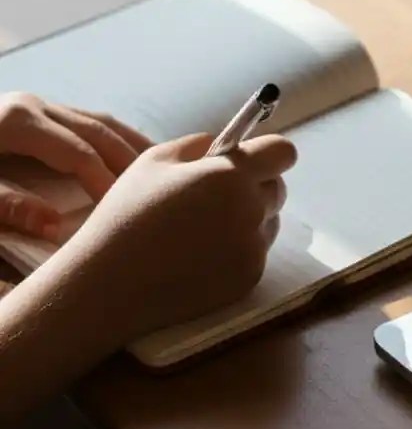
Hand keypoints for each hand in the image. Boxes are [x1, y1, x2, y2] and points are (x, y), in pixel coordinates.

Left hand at [0, 92, 150, 239]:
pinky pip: (91, 122)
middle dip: (132, 164)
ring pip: (101, 123)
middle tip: (161, 194)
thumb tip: (55, 228)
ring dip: (134, 147)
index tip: (128, 214)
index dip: (106, 183)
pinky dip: (119, 140)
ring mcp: (41, 106)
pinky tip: (138, 157)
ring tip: (166, 170)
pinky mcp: (42, 112)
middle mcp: (36, 106)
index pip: (79, 154)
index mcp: (20, 120)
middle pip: (99, 133)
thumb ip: (8, 204)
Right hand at [56, 132, 295, 340]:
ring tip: (202, 226)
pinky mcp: (250, 277)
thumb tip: (223, 145)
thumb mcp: (153, 162)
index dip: (267, 152)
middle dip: (256, 184)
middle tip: (217, 193)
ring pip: (269, 221)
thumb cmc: (127, 215)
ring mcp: (253, 248)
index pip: (282, 152)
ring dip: (250, 217)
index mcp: (230, 176)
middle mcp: (252, 211)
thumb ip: (197, 145)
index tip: (248, 159)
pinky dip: (239, 248)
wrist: (112, 283)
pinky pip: (256, 252)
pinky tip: (200, 253)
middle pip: (278, 188)